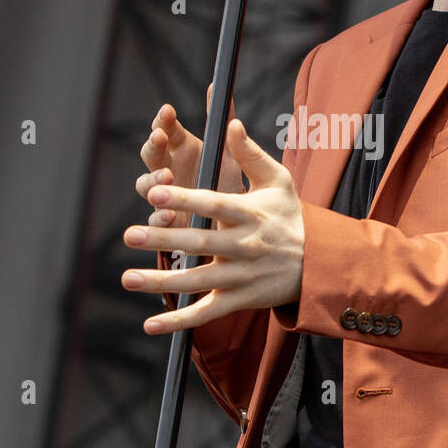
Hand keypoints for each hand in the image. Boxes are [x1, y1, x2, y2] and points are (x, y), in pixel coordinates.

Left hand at [123, 118, 304, 332]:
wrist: (319, 264)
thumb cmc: (292, 217)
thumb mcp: (279, 181)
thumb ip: (251, 154)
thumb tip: (230, 123)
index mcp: (250, 214)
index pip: (214, 204)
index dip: (185, 199)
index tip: (156, 191)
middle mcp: (244, 246)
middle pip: (199, 243)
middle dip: (163, 238)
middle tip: (129, 234)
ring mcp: (240, 276)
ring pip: (197, 281)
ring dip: (161, 281)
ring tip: (127, 277)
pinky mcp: (239, 300)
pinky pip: (207, 313)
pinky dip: (180, 322)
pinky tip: (150, 325)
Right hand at [135, 90, 244, 236]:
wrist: (233, 224)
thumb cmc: (227, 183)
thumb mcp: (228, 152)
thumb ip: (223, 121)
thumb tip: (217, 88)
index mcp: (182, 150)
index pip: (167, 130)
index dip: (164, 120)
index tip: (168, 111)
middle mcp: (169, 169)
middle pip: (152, 153)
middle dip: (153, 144)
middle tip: (160, 138)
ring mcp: (164, 195)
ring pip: (146, 184)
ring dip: (153, 179)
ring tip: (167, 177)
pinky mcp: (167, 222)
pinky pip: (155, 219)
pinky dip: (159, 217)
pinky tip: (168, 214)